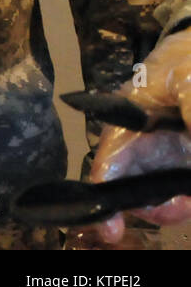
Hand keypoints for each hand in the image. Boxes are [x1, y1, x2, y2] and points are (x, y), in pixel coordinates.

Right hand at [89, 28, 190, 242]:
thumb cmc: (187, 58)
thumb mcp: (190, 81)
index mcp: (129, 119)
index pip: (109, 163)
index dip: (105, 196)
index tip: (111, 227)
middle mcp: (145, 142)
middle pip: (134, 187)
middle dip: (152, 207)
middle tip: (180, 206)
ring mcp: (169, 151)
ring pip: (160, 193)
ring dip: (172, 204)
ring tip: (190, 200)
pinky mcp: (185, 158)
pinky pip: (181, 185)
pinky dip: (186, 194)